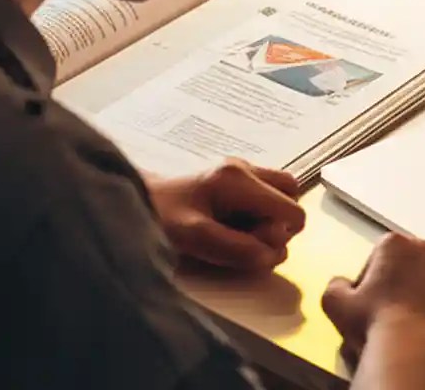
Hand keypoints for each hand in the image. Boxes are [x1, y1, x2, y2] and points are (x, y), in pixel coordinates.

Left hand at [145, 157, 305, 271]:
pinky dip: (255, 213)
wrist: (132, 196)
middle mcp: (245, 168)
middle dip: (278, 224)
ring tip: (235, 232)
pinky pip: (262, 194)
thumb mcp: (195, 238)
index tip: (249, 247)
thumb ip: (236, 249)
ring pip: (279, 194)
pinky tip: (228, 225)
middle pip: (292, 197)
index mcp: (239, 180)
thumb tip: (271, 256)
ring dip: (268, 219)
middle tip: (244, 238)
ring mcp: (239, 169)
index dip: (279, 238)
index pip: (292, 212)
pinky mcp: (231, 176)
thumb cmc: (159, 215)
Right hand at [321, 233, 424, 364]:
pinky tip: (421, 329)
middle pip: (405, 264)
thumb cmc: (376, 322)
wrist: (414, 350)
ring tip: (403, 322)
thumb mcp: (335, 302)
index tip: (365, 298)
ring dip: (417, 295)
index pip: (377, 254)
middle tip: (383, 310)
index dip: (369, 279)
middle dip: (396, 282)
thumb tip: (340, 285)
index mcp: (394, 243)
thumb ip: (335, 285)